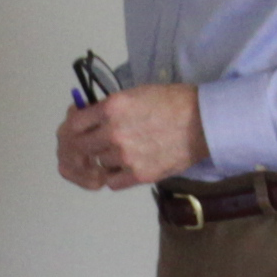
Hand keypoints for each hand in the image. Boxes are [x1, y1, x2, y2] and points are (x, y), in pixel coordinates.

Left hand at [55, 81, 206, 191]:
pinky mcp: (138, 175)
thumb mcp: (135, 94)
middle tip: (94, 146)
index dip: (72, 128)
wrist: (203, 122)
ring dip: (105, 160)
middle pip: (81, 147)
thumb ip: (109, 108)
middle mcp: (113, 133)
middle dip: (85, 146)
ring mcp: (125, 156)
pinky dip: (115, 176)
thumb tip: (87, 117)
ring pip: (98, 164)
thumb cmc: (173, 102)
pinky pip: (112, 182)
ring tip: (124, 152)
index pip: (73, 124)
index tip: (78, 129)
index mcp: (111, 108)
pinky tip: (127, 167)